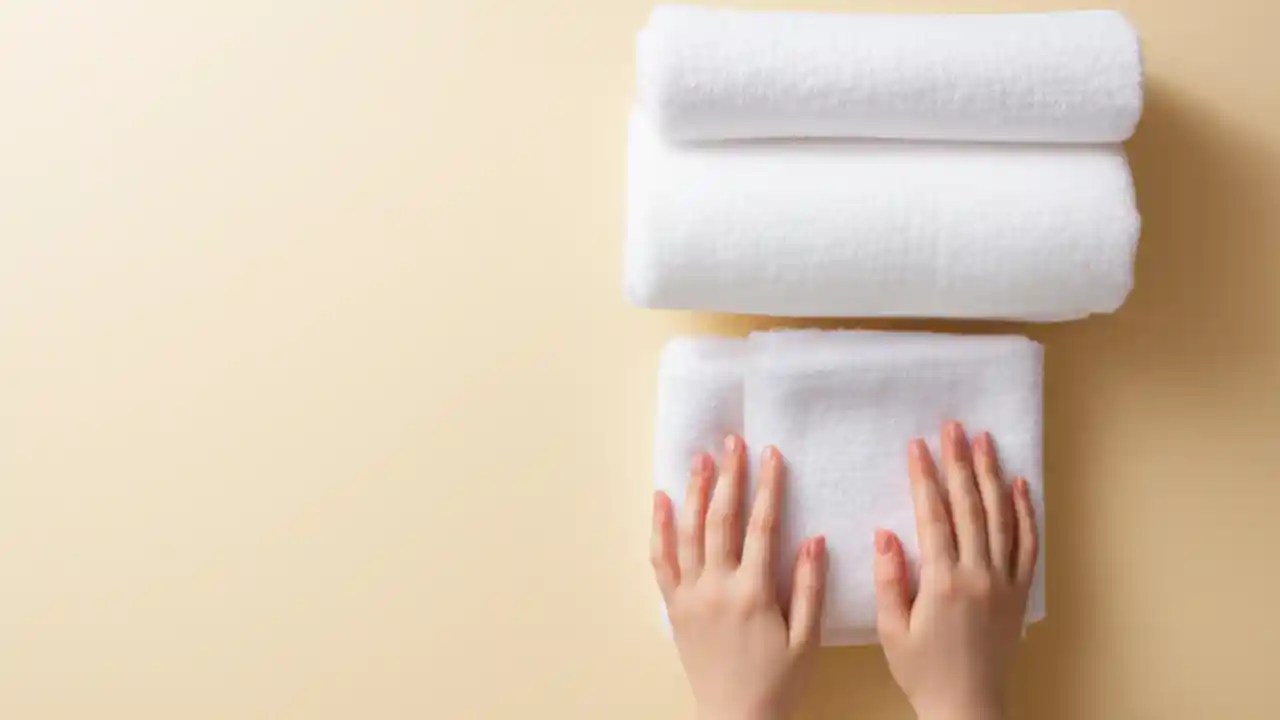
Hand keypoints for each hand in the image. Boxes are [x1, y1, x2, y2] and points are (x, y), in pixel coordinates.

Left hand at [651, 436, 826, 719]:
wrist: (735, 718)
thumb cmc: (778, 682)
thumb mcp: (807, 639)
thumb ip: (809, 587)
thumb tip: (812, 538)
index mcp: (753, 592)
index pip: (761, 526)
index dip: (767, 486)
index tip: (770, 454)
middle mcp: (716, 587)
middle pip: (720, 519)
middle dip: (728, 476)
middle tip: (731, 441)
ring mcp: (690, 595)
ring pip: (687, 532)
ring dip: (694, 491)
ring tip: (699, 458)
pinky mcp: (674, 606)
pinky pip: (660, 560)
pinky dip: (659, 528)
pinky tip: (662, 499)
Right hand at [874, 422, 1038, 719]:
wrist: (967, 707)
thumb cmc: (923, 672)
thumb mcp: (891, 630)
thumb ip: (889, 580)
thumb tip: (886, 534)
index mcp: (943, 582)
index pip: (934, 516)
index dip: (925, 477)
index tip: (918, 446)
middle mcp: (979, 575)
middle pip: (970, 507)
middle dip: (960, 463)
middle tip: (953, 427)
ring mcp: (1004, 582)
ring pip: (1001, 518)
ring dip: (992, 476)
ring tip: (985, 441)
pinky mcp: (1019, 593)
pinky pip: (1027, 545)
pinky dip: (1025, 512)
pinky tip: (1019, 485)